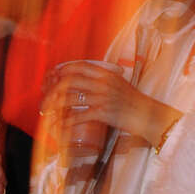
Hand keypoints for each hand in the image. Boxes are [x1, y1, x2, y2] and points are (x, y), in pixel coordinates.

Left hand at [43, 61, 172, 146]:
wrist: (149, 116)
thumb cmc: (133, 102)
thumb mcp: (119, 84)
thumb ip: (103, 80)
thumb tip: (85, 81)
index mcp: (106, 74)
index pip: (80, 66)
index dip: (63, 70)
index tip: (53, 76)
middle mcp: (103, 83)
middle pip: (69, 81)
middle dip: (52, 90)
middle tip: (45, 100)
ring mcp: (102, 97)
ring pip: (70, 99)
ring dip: (54, 107)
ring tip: (47, 113)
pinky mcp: (103, 112)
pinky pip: (78, 116)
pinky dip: (65, 122)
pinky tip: (58, 127)